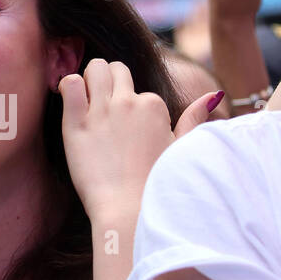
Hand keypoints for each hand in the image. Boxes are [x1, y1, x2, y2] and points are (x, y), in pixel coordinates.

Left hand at [60, 58, 219, 221]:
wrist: (128, 211)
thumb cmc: (155, 185)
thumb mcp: (181, 148)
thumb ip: (194, 118)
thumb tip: (212, 95)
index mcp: (155, 105)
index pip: (138, 89)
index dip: (130, 107)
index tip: (126, 131)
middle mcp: (129, 102)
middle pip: (115, 69)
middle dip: (109, 81)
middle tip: (103, 108)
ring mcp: (102, 111)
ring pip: (93, 68)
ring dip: (89, 80)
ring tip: (86, 103)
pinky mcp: (75, 123)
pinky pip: (69, 83)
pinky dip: (68, 87)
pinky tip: (71, 104)